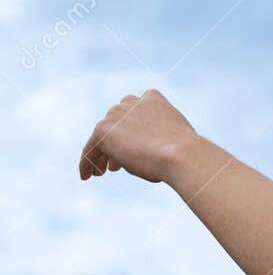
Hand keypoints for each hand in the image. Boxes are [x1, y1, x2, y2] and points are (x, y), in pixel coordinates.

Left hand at [79, 90, 197, 183]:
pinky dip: (86, 162)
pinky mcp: (103, 130)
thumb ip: (158, 135)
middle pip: (115, 122)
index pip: (133, 112)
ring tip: (100, 172)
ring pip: (102, 135)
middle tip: (114, 166)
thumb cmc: (184, 152)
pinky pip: (90, 148)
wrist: (180, 154)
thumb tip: (150, 148)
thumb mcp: (173, 136)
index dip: (129, 132)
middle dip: (115, 143)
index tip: (130, 148)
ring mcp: (116, 114)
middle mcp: (132, 101)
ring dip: (101, 153)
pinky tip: (87, 176)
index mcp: (153, 98)